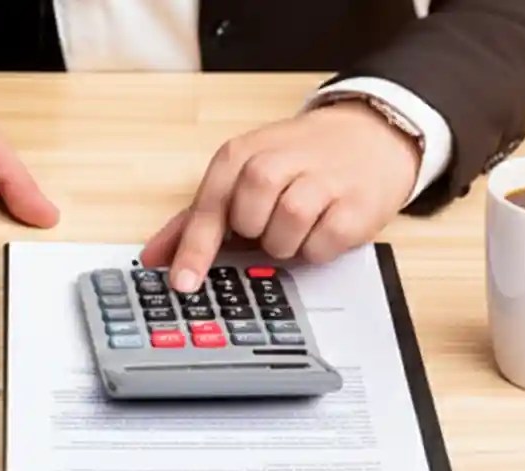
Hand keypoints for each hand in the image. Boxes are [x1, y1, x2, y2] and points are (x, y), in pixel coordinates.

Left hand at [140, 101, 420, 291]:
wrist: (369, 134)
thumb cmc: (298, 161)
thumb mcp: (242, 176)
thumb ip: (196, 219)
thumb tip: (154, 257)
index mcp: (242, 154)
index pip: (210, 206)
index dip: (195, 248)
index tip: (183, 283)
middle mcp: (279, 160)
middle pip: (248, 218)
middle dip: (254, 233)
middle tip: (267, 224)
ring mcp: (321, 180)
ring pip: (285, 231)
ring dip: (286, 243)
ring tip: (296, 226)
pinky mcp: (355, 204)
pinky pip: (322, 245)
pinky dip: (317, 248)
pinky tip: (321, 228)